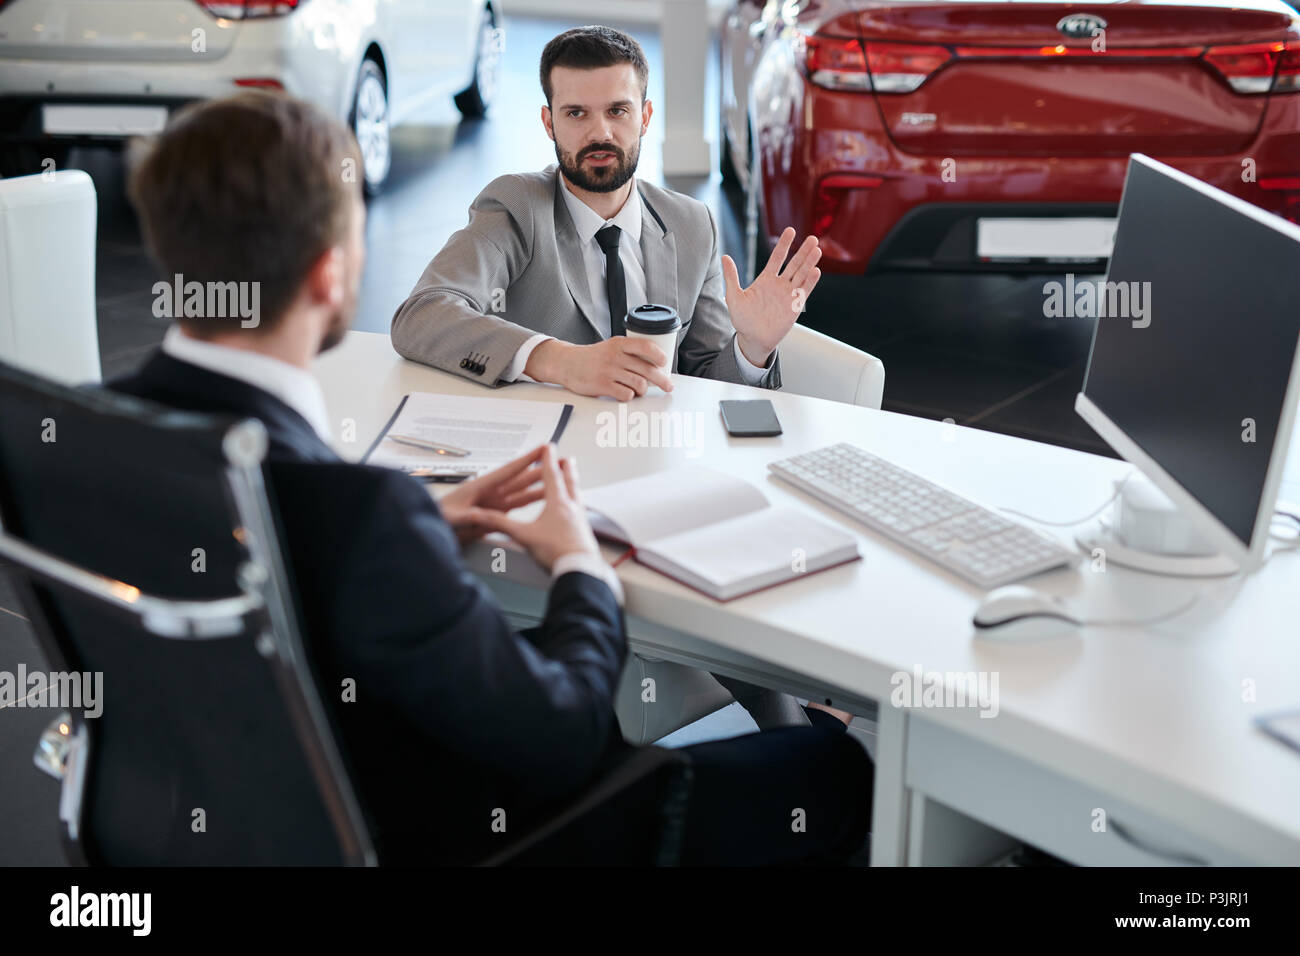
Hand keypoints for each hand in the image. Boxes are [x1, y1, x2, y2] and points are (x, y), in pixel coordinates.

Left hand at [438, 444, 547, 545]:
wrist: (432, 530)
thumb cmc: (438, 518)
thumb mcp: (452, 518)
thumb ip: (467, 517)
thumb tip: (479, 515)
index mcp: (481, 487)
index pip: (509, 470)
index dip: (527, 459)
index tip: (543, 448)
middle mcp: (491, 493)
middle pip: (520, 478)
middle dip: (539, 468)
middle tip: (558, 459)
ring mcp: (494, 504)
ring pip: (523, 492)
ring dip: (540, 485)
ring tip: (559, 478)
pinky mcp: (495, 516)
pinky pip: (518, 507)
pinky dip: (532, 501)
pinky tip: (544, 498)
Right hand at [465, 443, 599, 571]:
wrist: (580, 570)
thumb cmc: (557, 553)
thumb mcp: (524, 536)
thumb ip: (501, 524)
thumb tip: (482, 515)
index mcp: (558, 503)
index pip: (551, 474)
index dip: (547, 459)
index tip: (548, 447)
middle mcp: (572, 506)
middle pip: (570, 479)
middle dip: (566, 467)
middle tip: (565, 458)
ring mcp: (581, 517)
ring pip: (578, 493)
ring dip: (573, 482)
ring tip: (572, 479)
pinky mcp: (585, 529)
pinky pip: (580, 508)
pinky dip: (576, 501)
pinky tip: (575, 509)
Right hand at [524, 337, 673, 400]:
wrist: (567, 363)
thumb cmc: (593, 357)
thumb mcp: (611, 347)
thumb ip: (629, 353)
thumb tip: (654, 366)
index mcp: (619, 344)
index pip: (646, 346)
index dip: (659, 355)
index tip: (665, 363)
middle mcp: (615, 356)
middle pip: (647, 369)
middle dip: (662, 380)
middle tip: (668, 386)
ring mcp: (609, 371)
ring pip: (639, 384)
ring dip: (643, 390)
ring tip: (639, 390)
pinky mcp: (602, 385)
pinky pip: (626, 395)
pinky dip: (629, 396)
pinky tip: (625, 393)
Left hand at [721, 227, 821, 366]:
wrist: (752, 339)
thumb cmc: (742, 319)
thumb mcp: (734, 296)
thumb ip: (731, 277)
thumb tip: (725, 257)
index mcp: (766, 279)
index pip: (777, 257)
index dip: (784, 244)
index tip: (790, 231)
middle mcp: (779, 284)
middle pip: (794, 264)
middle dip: (803, 251)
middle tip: (812, 238)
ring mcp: (788, 294)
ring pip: (801, 275)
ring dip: (809, 262)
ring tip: (817, 250)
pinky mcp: (794, 306)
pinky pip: (804, 291)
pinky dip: (810, 281)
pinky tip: (816, 270)